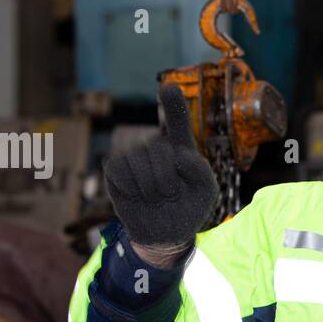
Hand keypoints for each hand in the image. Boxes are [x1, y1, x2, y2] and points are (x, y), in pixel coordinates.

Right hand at [103, 85, 218, 260]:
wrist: (167, 233)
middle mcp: (156, 147)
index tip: (169, 88)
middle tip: (171, 195)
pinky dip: (130, 187)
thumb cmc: (189, 208)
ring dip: (150, 187)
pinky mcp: (115, 170)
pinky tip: (137, 196)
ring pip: (138, 160)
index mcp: (181, 148)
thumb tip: (178, 154)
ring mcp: (134, 156)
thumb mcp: (206, 191)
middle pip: (159, 150)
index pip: (177, 122)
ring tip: (156, 198)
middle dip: (167, 180)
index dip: (173, 104)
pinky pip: (118, 169)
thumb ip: (200, 170)